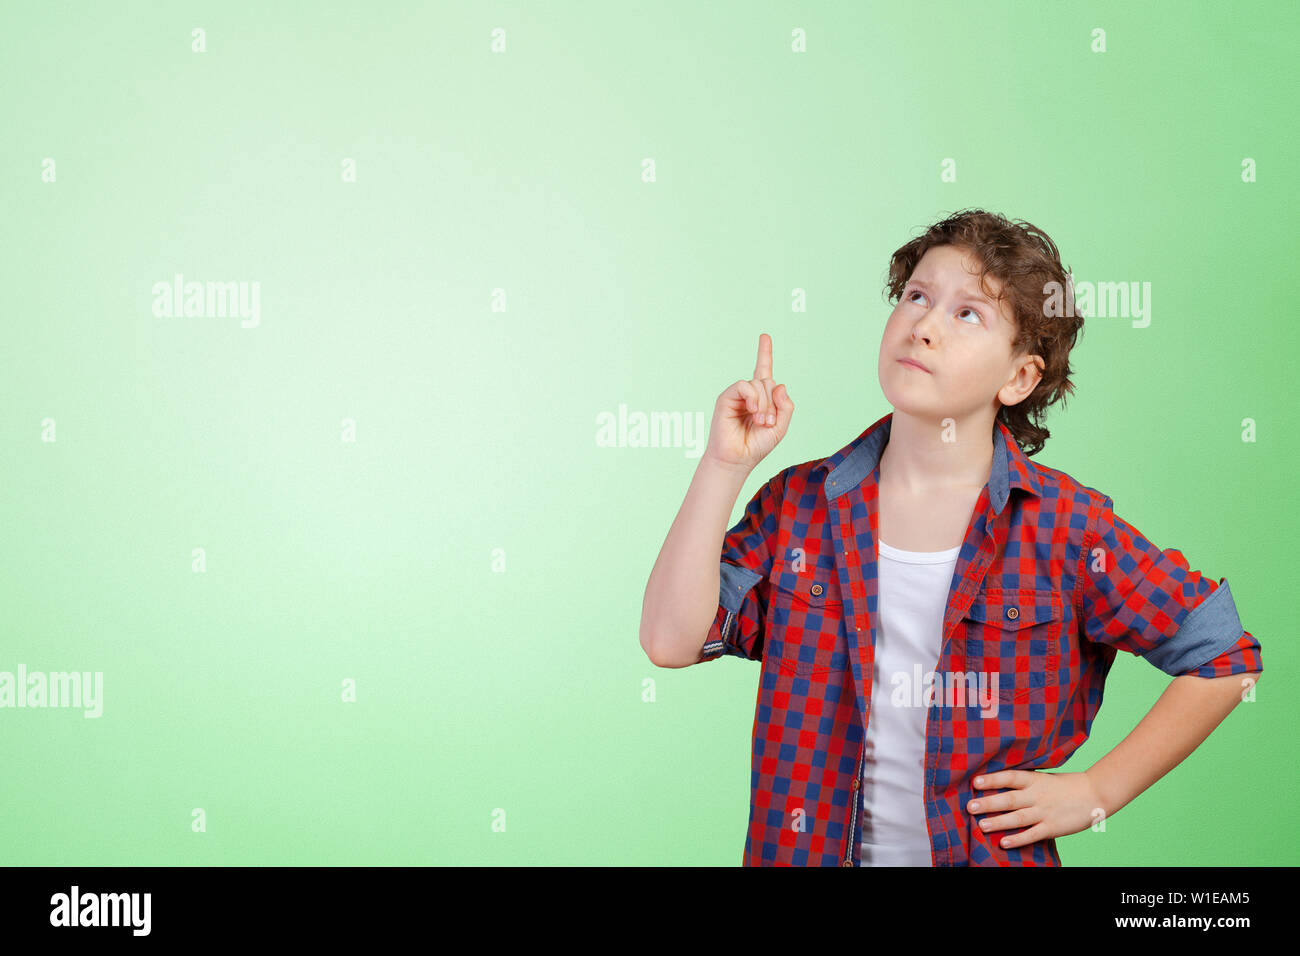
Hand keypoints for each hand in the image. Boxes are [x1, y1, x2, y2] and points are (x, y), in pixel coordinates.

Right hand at [704, 333, 793, 472]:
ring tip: (761, 421)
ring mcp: (738, 395)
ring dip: (765, 403)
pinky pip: (744, 385)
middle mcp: (749, 394)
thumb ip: (786, 406)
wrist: (738, 459)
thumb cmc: (756, 445)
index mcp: (762, 399)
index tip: (764, 336)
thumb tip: (779, 384)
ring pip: (758, 383)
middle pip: (769, 382)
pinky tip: (752, 411)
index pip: (763, 371)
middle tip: (768, 422)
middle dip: (773, 402)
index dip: (764, 353)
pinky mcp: (726, 398)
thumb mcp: (781, 427)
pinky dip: (752, 397)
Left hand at [966, 770, 1108, 849]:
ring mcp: (1045, 812)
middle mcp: (1037, 795)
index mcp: (1034, 780)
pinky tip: (1004, 843)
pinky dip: (1018, 839)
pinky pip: (1032, 834)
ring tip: (981, 826)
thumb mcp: (1043, 778)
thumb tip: (997, 783)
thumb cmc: (1065, 786)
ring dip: (999, 822)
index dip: (992, 779)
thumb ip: (1024, 783)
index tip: (975, 782)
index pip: (1010, 777)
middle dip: (988, 803)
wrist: (1095, 793)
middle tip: (970, 807)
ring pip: (1018, 818)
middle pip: (1009, 799)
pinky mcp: (1053, 827)